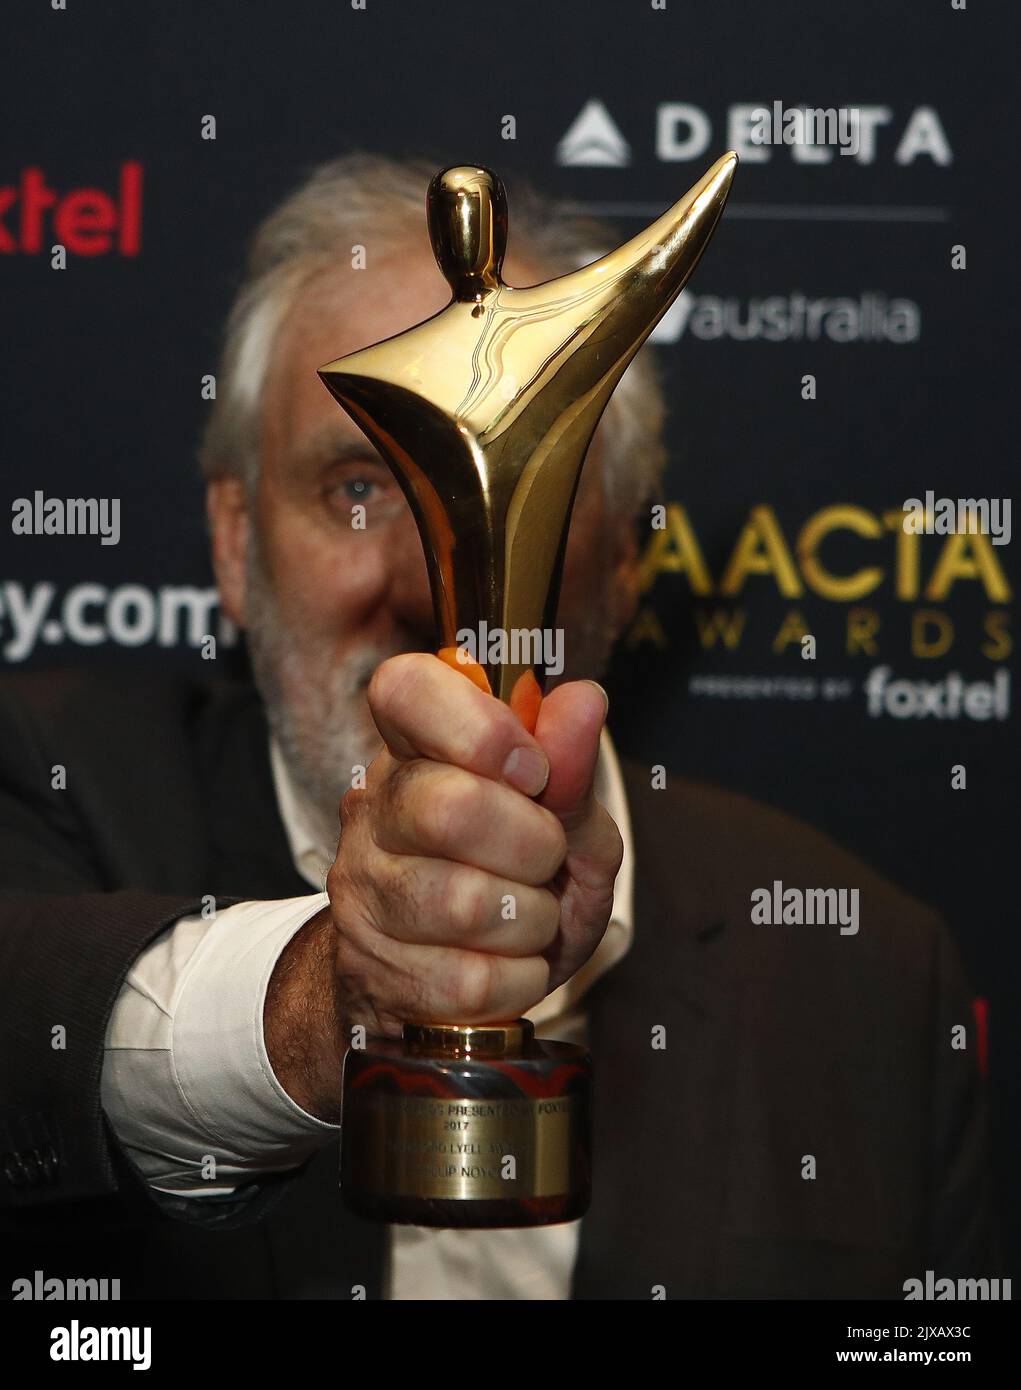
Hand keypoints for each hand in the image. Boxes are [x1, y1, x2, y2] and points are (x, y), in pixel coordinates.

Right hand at [265, 652, 621, 1118]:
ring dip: (532, 918)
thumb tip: (585, 700)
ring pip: (464, 903)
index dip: (481, 728)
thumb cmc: (513, 881)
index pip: (404, 689)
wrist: (449, 986)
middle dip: (534, 843)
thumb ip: (573, 767)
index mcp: (417, 748)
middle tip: (548, 858)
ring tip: (528, 916)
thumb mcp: (564, 824)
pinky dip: (520, 977)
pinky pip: (472, 979)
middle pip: (448, 807)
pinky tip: (510, 962)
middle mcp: (375, 809)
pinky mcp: (371, 967)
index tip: (533, 770)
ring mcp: (363, 889)